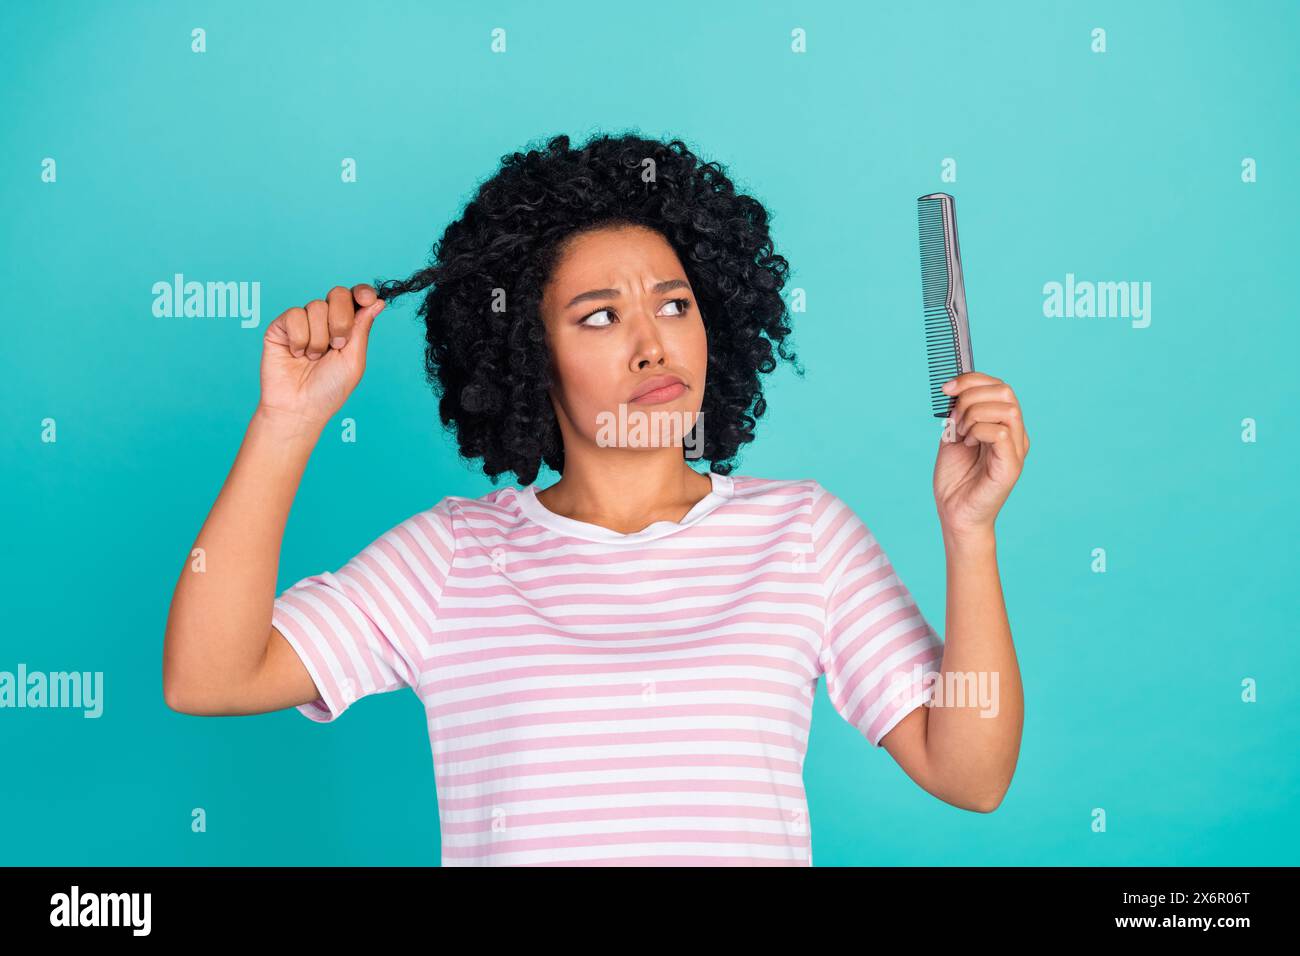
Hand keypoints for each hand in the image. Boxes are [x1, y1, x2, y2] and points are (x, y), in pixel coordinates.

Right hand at [258, 283, 385, 429]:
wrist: (300, 407)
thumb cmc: (329, 389)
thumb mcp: (354, 360)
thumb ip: (362, 328)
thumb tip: (378, 301)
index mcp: (347, 326)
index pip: (355, 297)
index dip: (362, 292)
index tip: (367, 298)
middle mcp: (325, 320)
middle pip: (338, 294)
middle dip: (341, 320)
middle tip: (337, 346)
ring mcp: (303, 322)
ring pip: (316, 306)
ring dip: (319, 339)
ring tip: (313, 358)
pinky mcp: (281, 326)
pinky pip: (294, 315)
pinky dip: (300, 339)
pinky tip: (296, 354)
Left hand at [933, 371, 1029, 539]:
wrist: (954, 513)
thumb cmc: (955, 480)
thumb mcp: (953, 436)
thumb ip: (958, 413)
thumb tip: (956, 389)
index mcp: (1003, 425)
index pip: (998, 386)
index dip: (971, 380)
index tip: (946, 388)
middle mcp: (1015, 434)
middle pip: (1005, 391)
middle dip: (971, 396)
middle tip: (954, 419)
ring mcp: (1017, 449)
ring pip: (1007, 408)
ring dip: (974, 415)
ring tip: (961, 434)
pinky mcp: (1012, 466)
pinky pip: (1002, 432)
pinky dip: (978, 431)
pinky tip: (968, 445)